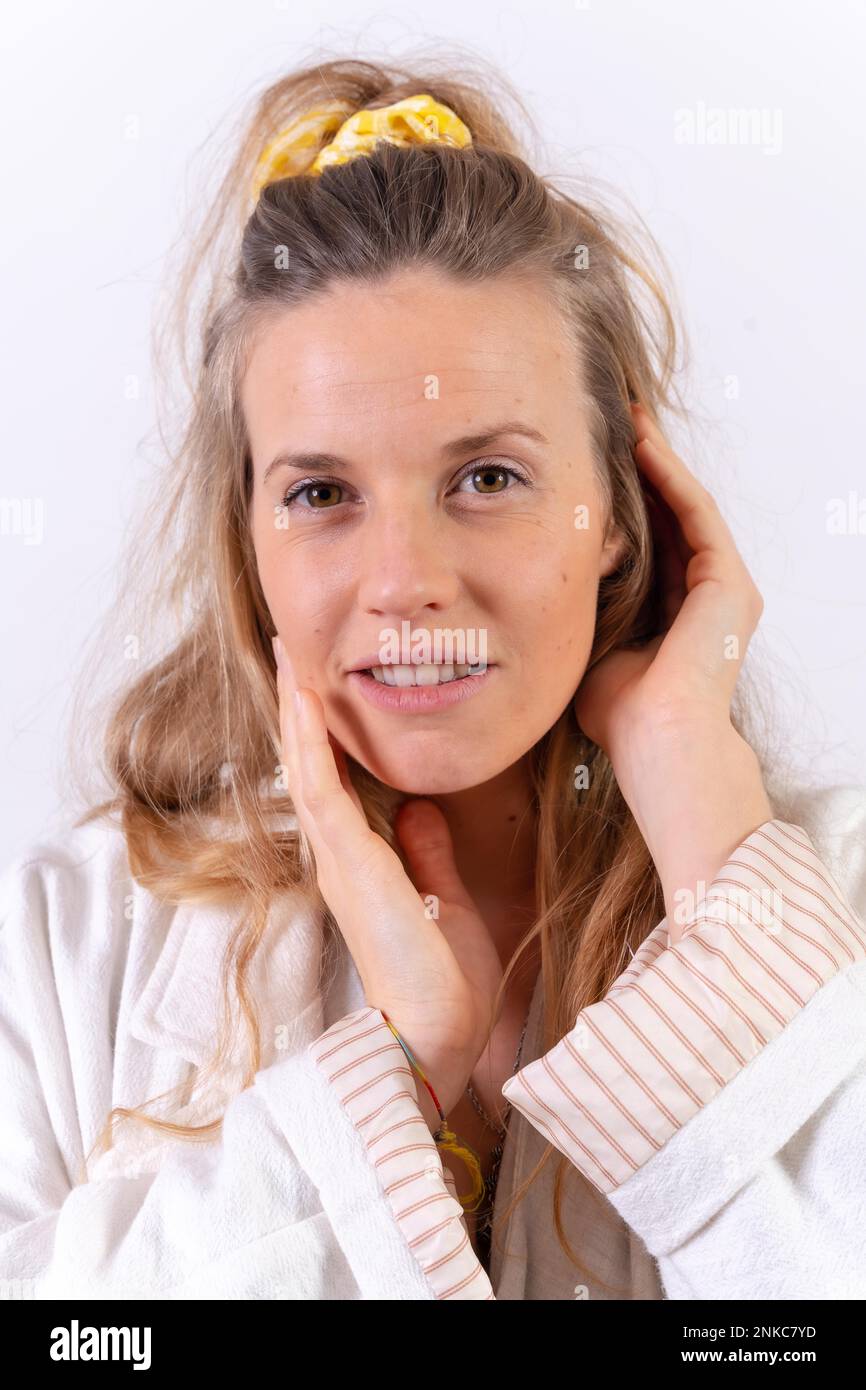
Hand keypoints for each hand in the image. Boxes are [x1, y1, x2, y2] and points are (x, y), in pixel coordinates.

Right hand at [271, 635, 503, 1116]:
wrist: (436, 1036)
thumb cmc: (443, 982)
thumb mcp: (444, 902)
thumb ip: (427, 856)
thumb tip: (419, 810)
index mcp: (362, 866)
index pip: (335, 786)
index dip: (324, 736)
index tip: (319, 689)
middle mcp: (340, 859)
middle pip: (310, 769)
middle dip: (301, 713)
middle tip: (291, 656)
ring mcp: (340, 861)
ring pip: (308, 771)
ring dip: (299, 716)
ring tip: (290, 662)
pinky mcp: (351, 866)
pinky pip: (323, 792)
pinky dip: (315, 746)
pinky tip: (308, 704)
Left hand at [574, 400, 764, 758]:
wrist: (656, 742)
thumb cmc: (619, 714)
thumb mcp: (592, 648)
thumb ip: (583, 615)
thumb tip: (536, 592)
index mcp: (680, 613)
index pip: (652, 542)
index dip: (626, 501)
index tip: (591, 467)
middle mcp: (709, 596)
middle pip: (672, 516)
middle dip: (643, 470)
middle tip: (612, 425)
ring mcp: (726, 588)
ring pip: (686, 507)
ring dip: (658, 461)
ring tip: (628, 420)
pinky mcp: (728, 582)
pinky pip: (696, 514)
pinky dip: (670, 477)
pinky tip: (644, 446)